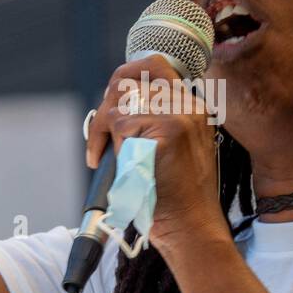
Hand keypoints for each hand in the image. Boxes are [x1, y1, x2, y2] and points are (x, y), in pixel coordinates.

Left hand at [85, 57, 231, 255]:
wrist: (192, 226)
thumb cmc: (173, 196)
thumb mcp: (171, 149)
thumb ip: (154, 121)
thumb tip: (116, 103)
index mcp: (192, 107)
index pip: (154, 66)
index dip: (126, 77)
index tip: (111, 103)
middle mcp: (190, 105)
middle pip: (131, 80)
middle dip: (106, 106)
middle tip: (100, 137)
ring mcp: (181, 116)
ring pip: (122, 103)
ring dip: (106, 131)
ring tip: (109, 158)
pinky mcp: (170, 131)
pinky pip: (121, 124)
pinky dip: (112, 146)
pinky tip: (122, 166)